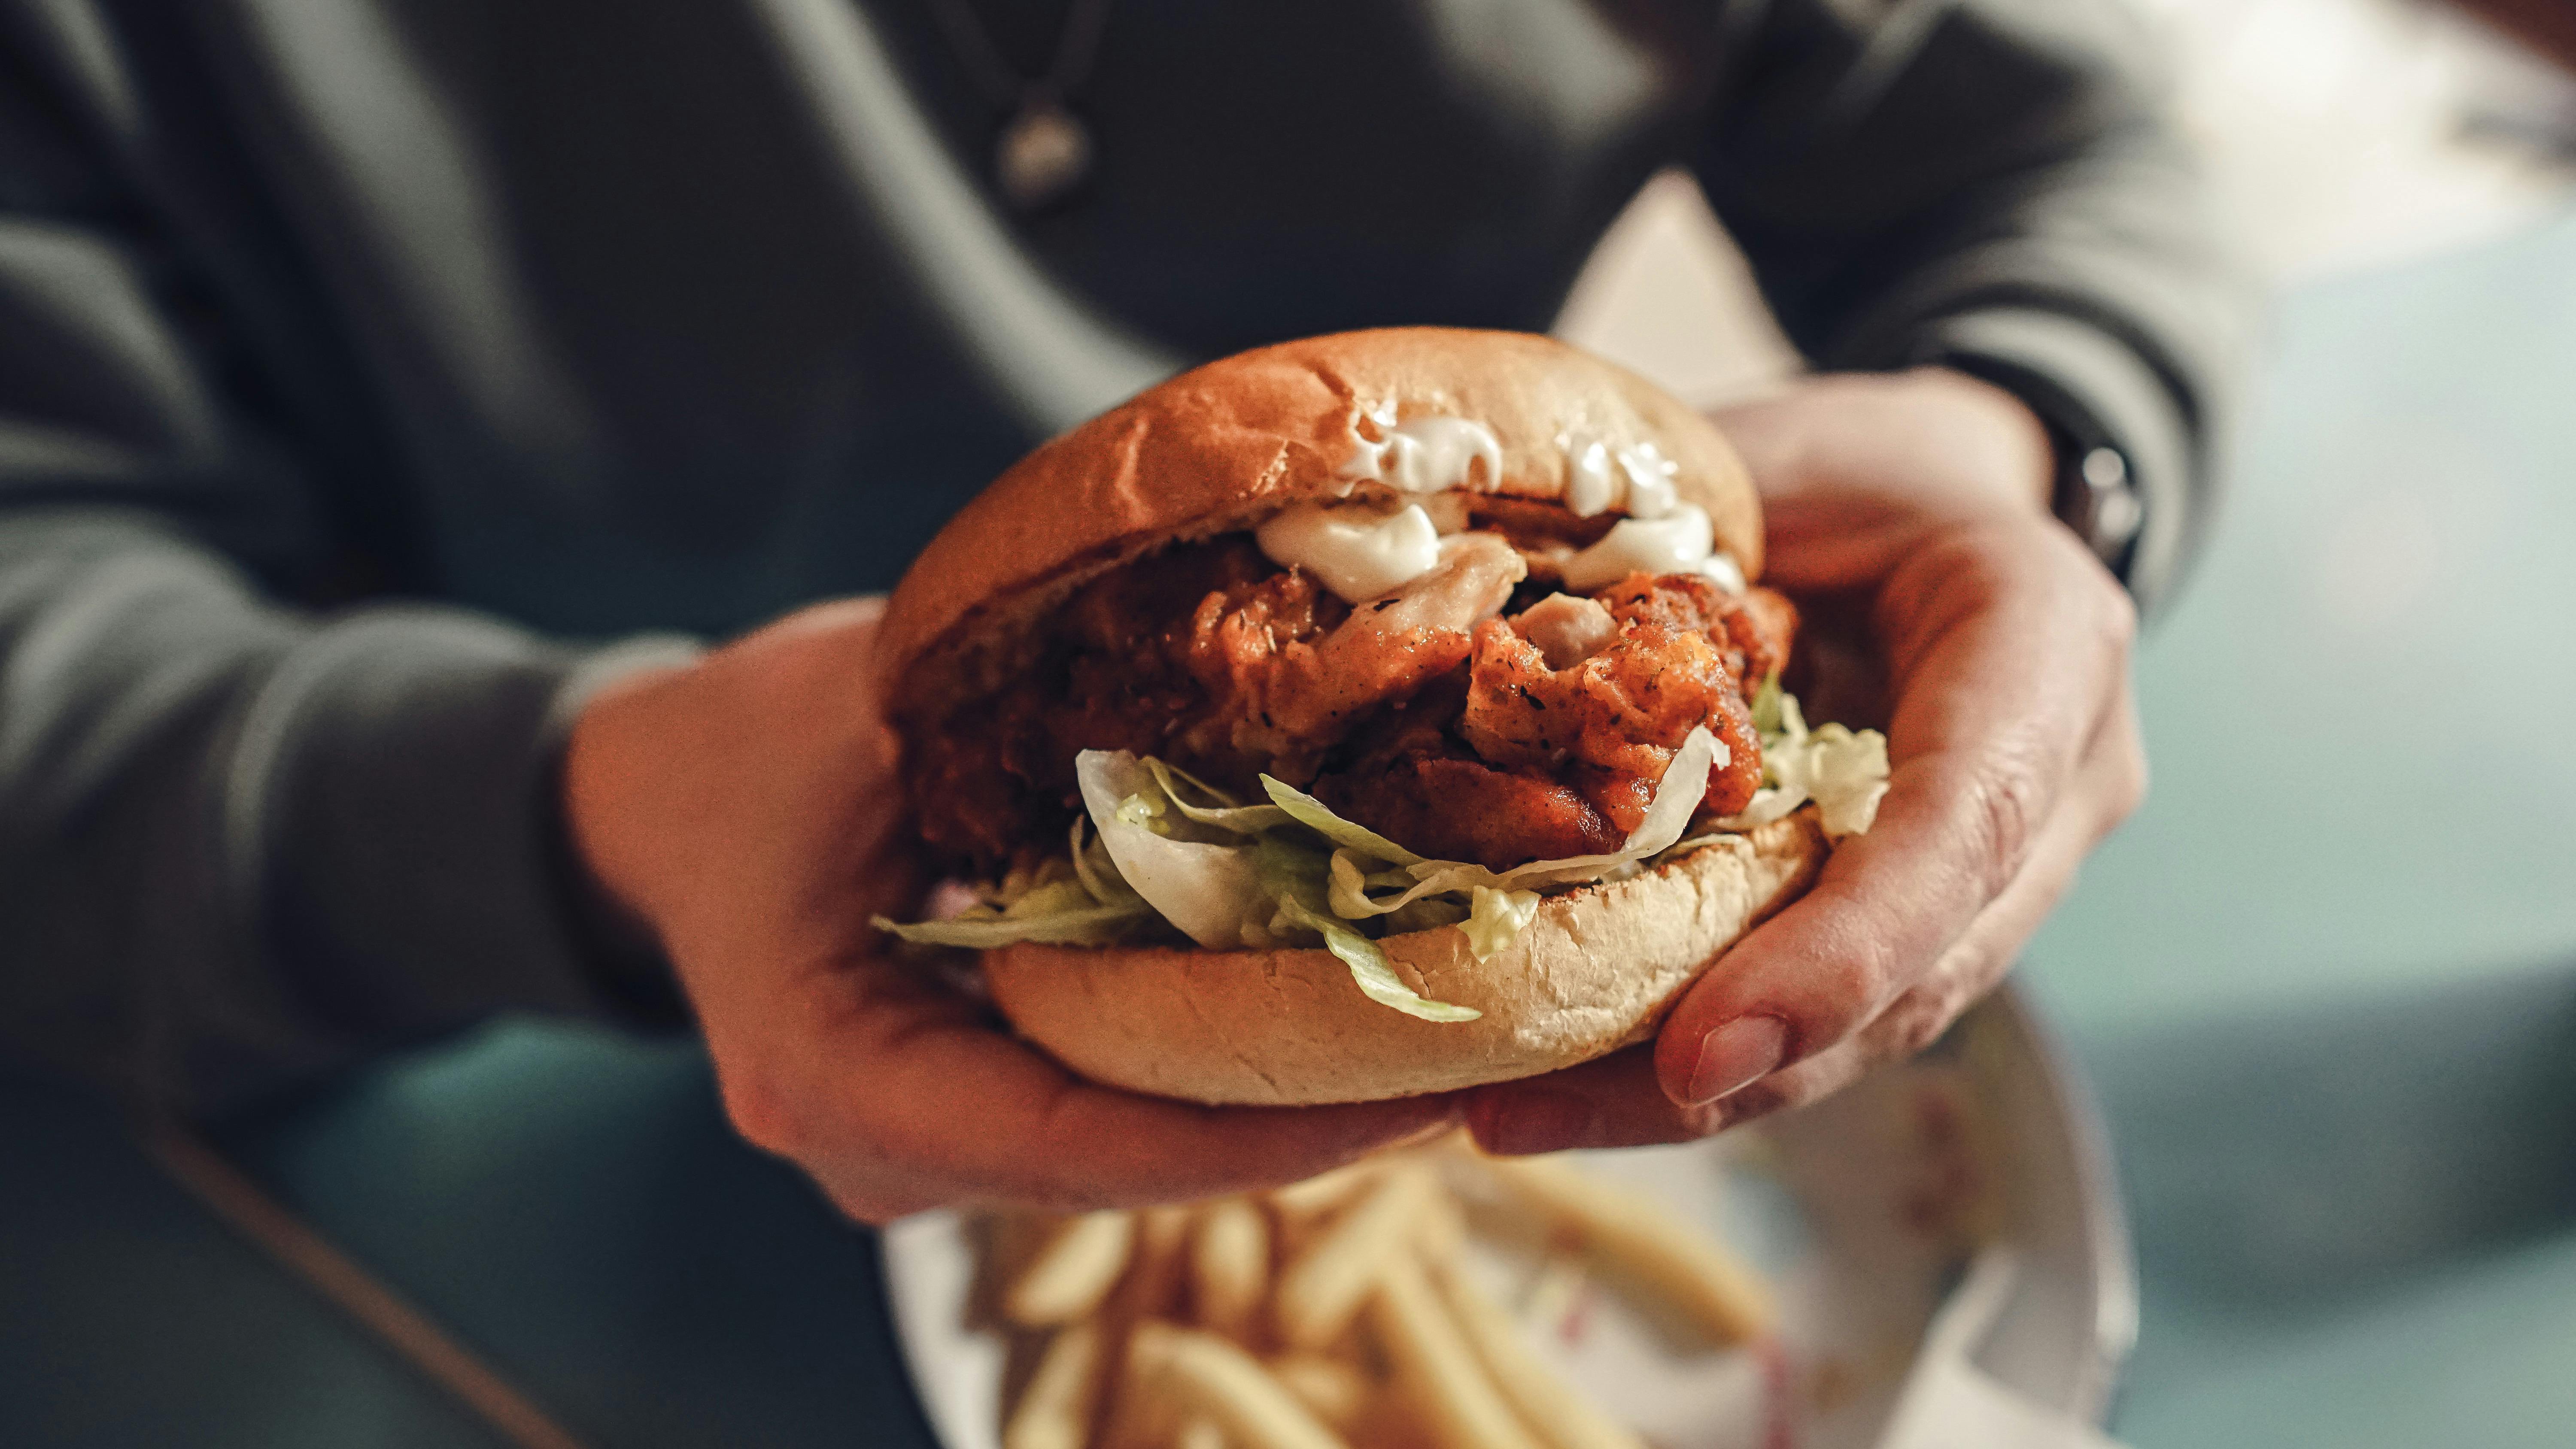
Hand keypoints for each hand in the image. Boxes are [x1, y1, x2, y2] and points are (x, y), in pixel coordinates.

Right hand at [562, 599, 1456, 1222]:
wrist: (663, 799)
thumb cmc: (755, 742)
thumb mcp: (873, 709)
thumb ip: (1027, 731)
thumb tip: (1238, 712)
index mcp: (833, 1075)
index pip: (1082, 1146)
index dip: (1258, 1129)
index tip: (1414, 1089)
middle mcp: (877, 1155)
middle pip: (1130, 1171)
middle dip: (1305, 1124)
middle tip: (1480, 1058)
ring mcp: (923, 1158)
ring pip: (1137, 1161)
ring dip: (1283, 1108)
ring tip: (1447, 1043)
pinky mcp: (968, 1124)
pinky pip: (1116, 1123)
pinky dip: (1224, 1079)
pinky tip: (1343, 1022)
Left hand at [1464, 367, 2146, 1152]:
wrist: (1943, 498)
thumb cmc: (1860, 464)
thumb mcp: (1785, 454)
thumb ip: (1679, 534)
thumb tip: (1471, 592)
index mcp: (2045, 640)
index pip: (1961, 821)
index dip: (1841, 949)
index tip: (1697, 1053)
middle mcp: (2057, 778)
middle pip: (1918, 970)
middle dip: (1739, 1062)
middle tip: (1536, 1112)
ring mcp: (2008, 867)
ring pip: (1871, 1021)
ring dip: (1696, 1091)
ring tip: (1516, 1117)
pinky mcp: (1930, 915)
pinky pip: (1826, 1003)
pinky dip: (1698, 1049)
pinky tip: (1558, 1081)